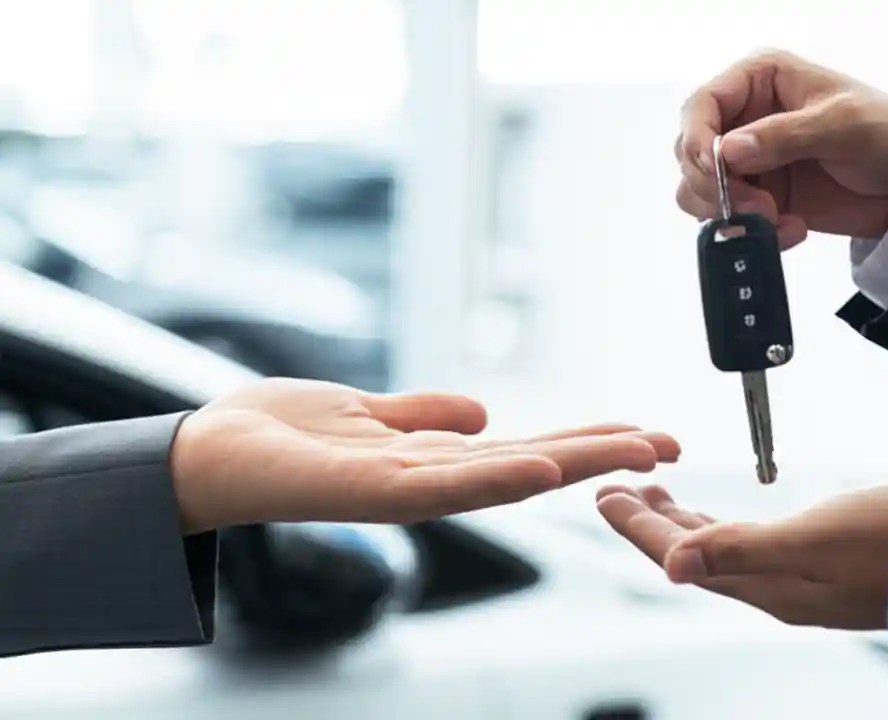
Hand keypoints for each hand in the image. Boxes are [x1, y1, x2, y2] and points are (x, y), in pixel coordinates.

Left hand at [171, 378, 679, 533]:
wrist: (198, 457)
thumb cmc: (275, 436)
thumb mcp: (364, 410)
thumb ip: (421, 413)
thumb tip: (484, 412)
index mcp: (430, 460)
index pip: (526, 448)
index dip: (588, 440)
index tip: (645, 432)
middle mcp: (427, 480)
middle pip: (531, 463)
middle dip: (603, 454)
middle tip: (672, 444)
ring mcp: (400, 490)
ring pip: (502, 478)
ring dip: (572, 464)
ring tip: (633, 451)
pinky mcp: (364, 491)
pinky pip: (438, 487)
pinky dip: (494, 479)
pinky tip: (542, 470)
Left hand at [596, 483, 887, 629]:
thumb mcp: (813, 541)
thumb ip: (741, 550)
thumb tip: (673, 564)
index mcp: (767, 585)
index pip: (683, 556)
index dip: (640, 528)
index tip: (606, 498)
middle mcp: (777, 586)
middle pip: (695, 554)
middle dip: (652, 523)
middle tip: (618, 491)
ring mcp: (800, 575)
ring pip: (722, 549)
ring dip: (685, 521)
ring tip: (657, 493)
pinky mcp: (822, 559)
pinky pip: (752, 544)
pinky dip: (725, 525)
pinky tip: (726, 514)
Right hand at [675, 50, 887, 246]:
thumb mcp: (842, 125)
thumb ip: (783, 136)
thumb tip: (726, 151)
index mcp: (760, 79)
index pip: (701, 104)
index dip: (697, 138)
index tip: (718, 170)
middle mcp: (746, 117)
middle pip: (690, 152)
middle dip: (716, 185)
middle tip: (759, 207)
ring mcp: (750, 161)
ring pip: (699, 190)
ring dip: (730, 212)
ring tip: (777, 219)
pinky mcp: (760, 197)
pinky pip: (729, 219)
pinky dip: (751, 232)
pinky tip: (793, 230)